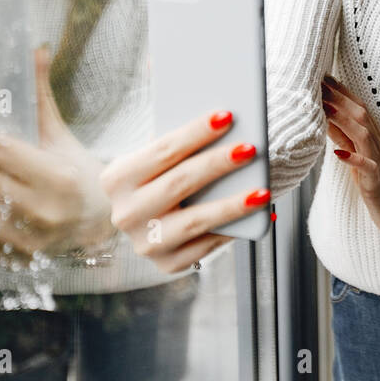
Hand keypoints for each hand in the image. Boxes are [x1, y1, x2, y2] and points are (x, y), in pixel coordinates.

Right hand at [101, 109, 266, 272]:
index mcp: (116, 178)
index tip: (227, 116)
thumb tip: (221, 122)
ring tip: (262, 191)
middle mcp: (125, 213)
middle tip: (249, 149)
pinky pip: (206, 245)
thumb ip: (177, 143)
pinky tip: (257, 214)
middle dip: (218, 163)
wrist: (138, 218)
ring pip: (196, 220)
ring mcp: (144, 243)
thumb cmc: (155, 177)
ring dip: (233, 204)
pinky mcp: (166, 264)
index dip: (196, 132)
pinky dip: (234, 229)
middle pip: (180, 182)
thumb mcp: (152, 157)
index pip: (162, 150)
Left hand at [321, 74, 379, 238]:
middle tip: (320, 84)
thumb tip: (325, 117)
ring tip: (325, 109)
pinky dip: (353, 159)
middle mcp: (377, 146)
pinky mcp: (376, 183)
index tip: (324, 77)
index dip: (342, 92)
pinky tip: (339, 153)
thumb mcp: (359, 156)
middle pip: (360, 116)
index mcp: (372, 139)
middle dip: (340, 98)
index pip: (358, 109)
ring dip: (344, 121)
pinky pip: (367, 168)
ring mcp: (378, 163)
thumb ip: (344, 137)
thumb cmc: (379, 184)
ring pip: (363, 136)